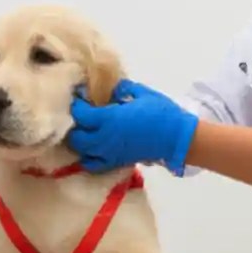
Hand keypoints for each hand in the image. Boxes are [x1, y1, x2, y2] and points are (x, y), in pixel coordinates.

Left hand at [67, 79, 198, 175]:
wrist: (177, 138)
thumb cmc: (161, 113)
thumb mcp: (141, 93)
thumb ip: (122, 89)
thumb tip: (110, 87)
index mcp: (110, 119)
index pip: (81, 114)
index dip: (77, 104)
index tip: (79, 95)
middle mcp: (105, 139)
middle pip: (76, 136)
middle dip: (74, 124)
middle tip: (80, 113)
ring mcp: (110, 153)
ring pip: (82, 151)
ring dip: (79, 140)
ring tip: (84, 129)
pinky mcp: (117, 162)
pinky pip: (94, 164)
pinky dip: (87, 158)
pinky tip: (91, 148)